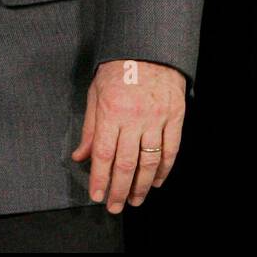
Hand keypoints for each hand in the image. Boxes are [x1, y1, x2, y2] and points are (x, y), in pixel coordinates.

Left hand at [71, 59, 185, 212]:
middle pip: (126, 163)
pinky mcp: (175, 118)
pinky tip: (156, 183)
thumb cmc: (117, 69)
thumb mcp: (95, 94)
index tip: (97, 196)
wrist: (148, 49)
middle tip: (114, 207)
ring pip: (149, 162)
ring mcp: (157, 119)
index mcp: (110, 111)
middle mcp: (134, 118)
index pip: (103, 154)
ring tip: (134, 200)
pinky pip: (170, 151)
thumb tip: (80, 156)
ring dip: (141, 186)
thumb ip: (90, 128)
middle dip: (118, 189)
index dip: (100, 179)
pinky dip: (164, 170)